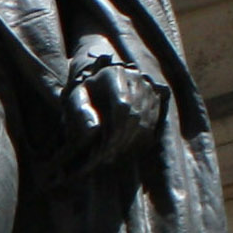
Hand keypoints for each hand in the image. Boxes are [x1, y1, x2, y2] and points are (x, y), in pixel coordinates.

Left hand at [61, 45, 163, 167]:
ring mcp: (149, 87)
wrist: (101, 80)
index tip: (103, 149)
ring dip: (129, 142)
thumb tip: (93, 130)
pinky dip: (139, 139)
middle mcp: (136, 78)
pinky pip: (153, 124)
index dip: (114, 130)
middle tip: (106, 157)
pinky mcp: (156, 98)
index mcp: (114, 74)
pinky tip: (124, 148)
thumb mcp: (75, 98)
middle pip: (135, 115)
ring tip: (112, 155)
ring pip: (146, 121)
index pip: (123, 105)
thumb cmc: (85, 92)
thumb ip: (80, 111)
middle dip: (121, 140)